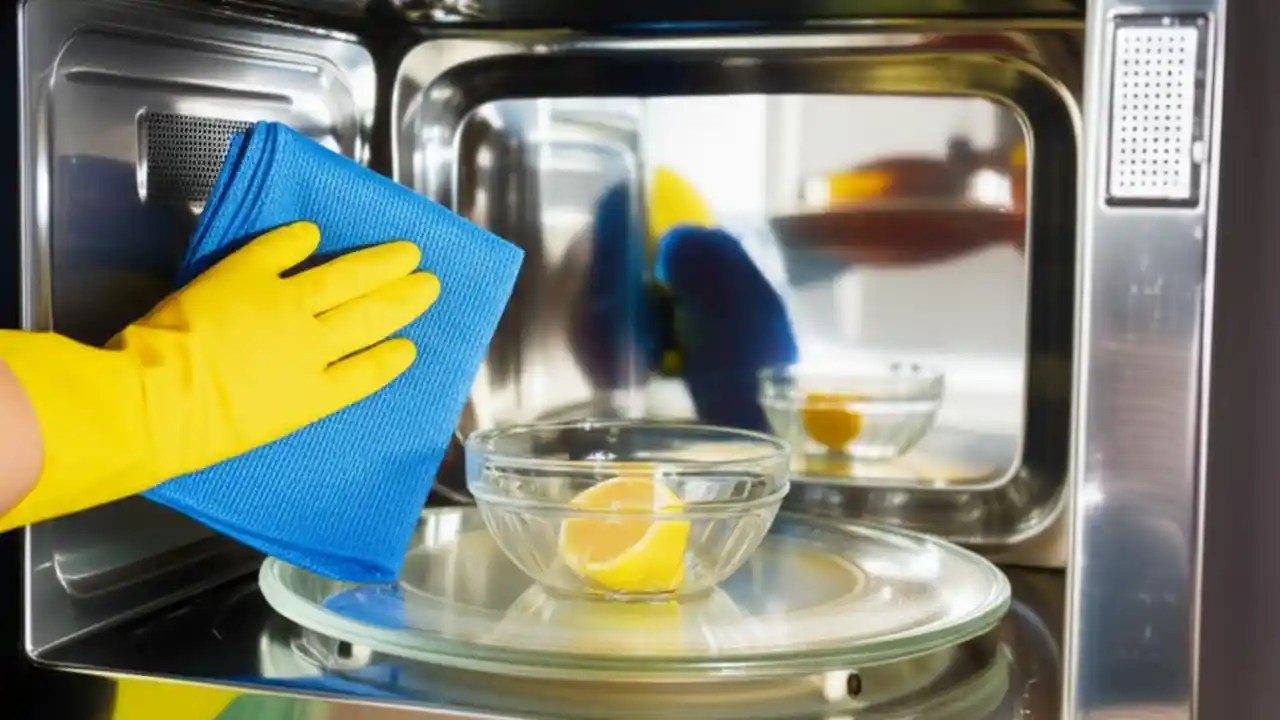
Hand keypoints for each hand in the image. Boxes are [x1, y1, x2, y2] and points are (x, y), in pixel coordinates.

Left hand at [0, 221, 439, 527]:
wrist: (157, 404)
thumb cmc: (198, 435)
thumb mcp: (262, 431)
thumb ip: (289, 402)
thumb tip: (299, 383)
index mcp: (315, 395)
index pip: (367, 372)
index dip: (391, 358)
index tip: (408, 347)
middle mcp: (312, 346)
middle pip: (369, 317)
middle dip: (403, 298)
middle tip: (429, 281)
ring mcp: (283, 306)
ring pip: (343, 279)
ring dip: (377, 263)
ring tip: (406, 251)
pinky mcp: (247, 276)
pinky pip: (280, 249)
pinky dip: (298, 239)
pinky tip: (314, 232)